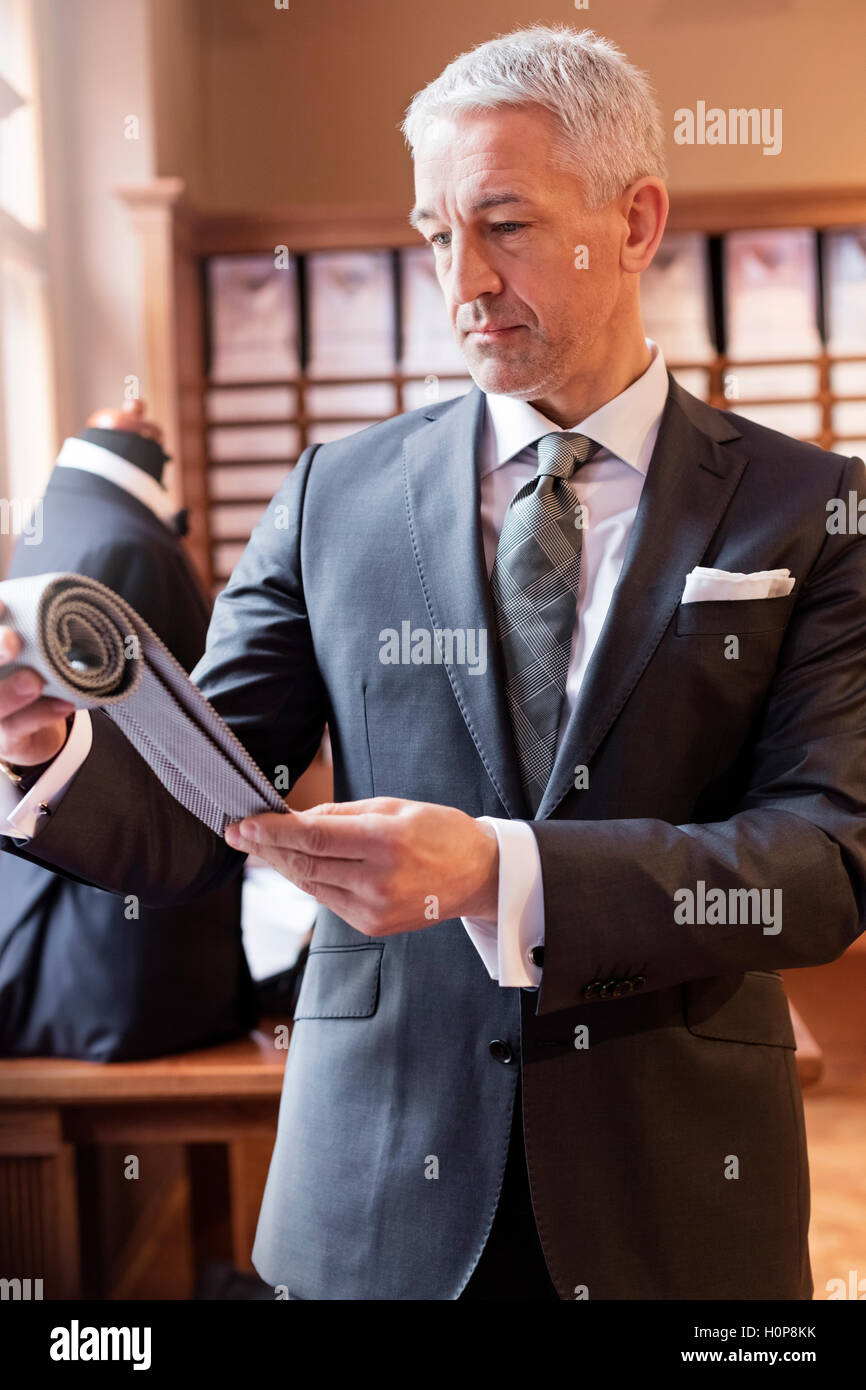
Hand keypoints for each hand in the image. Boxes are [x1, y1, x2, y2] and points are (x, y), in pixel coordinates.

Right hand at [0, 603, 74, 764]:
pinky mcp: (3, 739)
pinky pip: (16, 729)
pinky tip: (62, 704)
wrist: (34, 721)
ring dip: (10, 692)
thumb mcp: (32, 646)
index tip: (2, 605)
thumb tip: (67, 600)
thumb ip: (36, 627)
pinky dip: (41, 715)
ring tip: (34, 681)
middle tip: (12, 643)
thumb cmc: (29, 671)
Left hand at [224, 796, 499, 935]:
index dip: (273, 831)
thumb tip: (296, 819)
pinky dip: (307, 879)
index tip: (244, 824)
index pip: (313, 837)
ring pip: (310, 884)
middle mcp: (377, 880)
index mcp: (385, 841)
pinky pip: (326, 899)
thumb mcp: (393, 807)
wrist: (478, 874)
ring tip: (260, 846)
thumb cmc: (439, 832)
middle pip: (304, 862)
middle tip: (238, 833)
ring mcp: (373, 909)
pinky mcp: (371, 926)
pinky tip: (295, 864)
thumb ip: (341, 814)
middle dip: (266, 847)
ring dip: (281, 864)